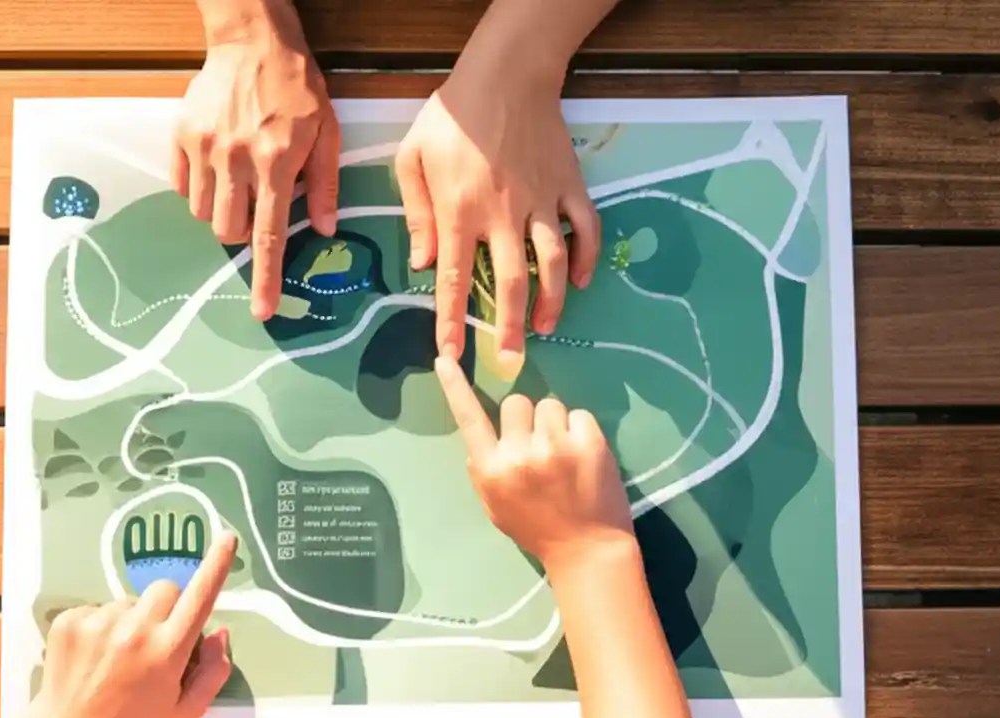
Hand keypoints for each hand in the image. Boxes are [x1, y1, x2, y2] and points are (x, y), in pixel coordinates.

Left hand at [28, 533, 238, 717]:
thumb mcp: (184, 713)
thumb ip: (211, 674)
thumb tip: (220, 633)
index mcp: (167, 652)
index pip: (200, 597)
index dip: (216, 565)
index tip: (226, 538)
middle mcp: (134, 630)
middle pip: (165, 589)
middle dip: (168, 609)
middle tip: (156, 641)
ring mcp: (98, 623)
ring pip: (129, 600)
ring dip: (130, 620)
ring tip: (117, 657)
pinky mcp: (69, 621)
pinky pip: (96, 608)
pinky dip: (99, 626)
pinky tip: (94, 655)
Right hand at [172, 7, 339, 320]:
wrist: (253, 42)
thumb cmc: (297, 88)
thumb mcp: (327, 133)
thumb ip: (324, 184)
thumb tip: (325, 229)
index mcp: (276, 164)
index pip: (270, 235)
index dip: (266, 277)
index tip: (261, 311)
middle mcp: (236, 160)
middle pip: (229, 231)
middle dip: (243, 232)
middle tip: (256, 205)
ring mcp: (205, 148)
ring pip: (202, 213)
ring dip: (221, 209)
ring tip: (238, 178)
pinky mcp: (182, 136)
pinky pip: (182, 185)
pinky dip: (198, 186)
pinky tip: (217, 162)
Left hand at [396, 76, 600, 372]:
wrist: (504, 75)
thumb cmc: (450, 117)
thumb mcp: (411, 159)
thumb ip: (415, 215)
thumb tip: (422, 264)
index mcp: (460, 211)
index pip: (456, 280)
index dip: (452, 322)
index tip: (452, 354)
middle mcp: (503, 215)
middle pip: (512, 283)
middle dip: (510, 328)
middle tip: (511, 361)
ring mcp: (542, 201)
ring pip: (553, 263)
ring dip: (552, 302)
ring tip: (547, 327)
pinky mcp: (569, 186)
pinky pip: (586, 229)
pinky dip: (588, 258)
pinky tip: (581, 281)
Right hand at [433, 356, 629, 567]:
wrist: (587, 551)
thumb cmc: (535, 529)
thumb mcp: (495, 505)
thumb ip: (485, 468)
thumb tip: (484, 436)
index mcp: (492, 470)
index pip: (469, 418)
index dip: (455, 387)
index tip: (444, 358)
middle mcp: (519, 454)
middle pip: (516, 403)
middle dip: (525, 419)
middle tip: (538, 447)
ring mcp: (555, 446)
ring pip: (548, 405)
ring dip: (554, 424)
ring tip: (563, 454)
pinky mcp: (589, 442)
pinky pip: (578, 414)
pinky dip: (580, 431)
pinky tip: (583, 456)